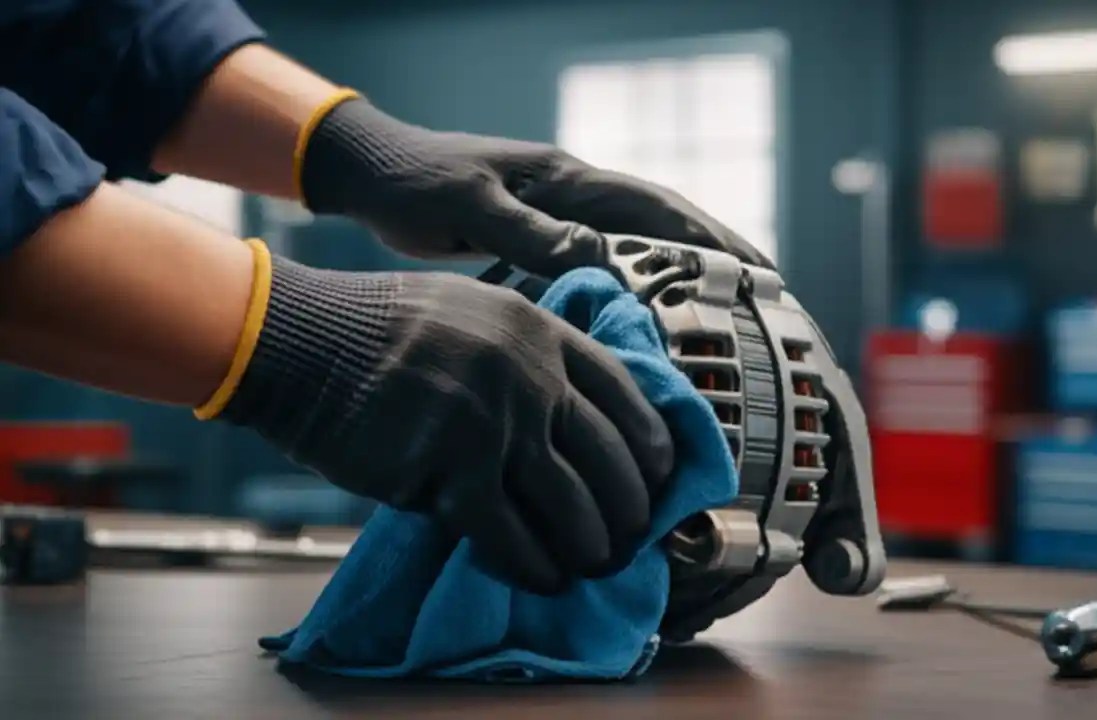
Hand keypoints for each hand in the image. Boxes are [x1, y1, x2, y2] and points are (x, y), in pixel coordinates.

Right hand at [215, 244, 675, 593]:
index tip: (661, 475)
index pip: (625, 393)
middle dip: (629, 508)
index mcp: (538, 330)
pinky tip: (542, 577)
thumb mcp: (472, 310)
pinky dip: (533, 564)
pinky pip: (511, 535)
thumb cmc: (377, 327)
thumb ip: (524, 352)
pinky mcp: (453, 469)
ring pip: (572, 504)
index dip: (652, 444)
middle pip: (610, 458)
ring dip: (590, 545)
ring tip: (592, 563)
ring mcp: (494, 422)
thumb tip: (567, 415)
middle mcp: (529, 374)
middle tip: (630, 536)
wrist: (303, 339)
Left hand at [298, 96, 773, 276]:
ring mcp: (558, 214)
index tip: (756, 268)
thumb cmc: (413, 184)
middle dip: (715, 254)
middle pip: (661, 224)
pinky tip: (645, 315)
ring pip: (635, 244)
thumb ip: (529, 231)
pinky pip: (601, 262)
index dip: (710, 237)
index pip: (655, 208)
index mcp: (566, 181)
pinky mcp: (538, 235)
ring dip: (679, 271)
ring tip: (722, 310)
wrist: (371, 174)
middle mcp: (572, 194)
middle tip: (766, 292)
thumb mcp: (469, 206)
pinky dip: (631, 285)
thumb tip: (597, 258)